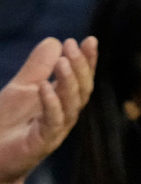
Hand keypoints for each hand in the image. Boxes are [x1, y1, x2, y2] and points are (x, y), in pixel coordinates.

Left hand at [0, 37, 96, 183]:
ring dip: (68, 82)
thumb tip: (55, 41)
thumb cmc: (8, 124)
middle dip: (80, 68)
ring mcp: (55, 130)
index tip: (90, 40)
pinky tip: (45, 87)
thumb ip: (38, 67)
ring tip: (63, 62)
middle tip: (72, 46)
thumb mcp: (22, 88)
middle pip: (81, 91)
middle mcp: (65, 116)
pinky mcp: (42, 143)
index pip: (81, 80)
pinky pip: (52, 122)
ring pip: (71, 105)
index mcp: (63, 102)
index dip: (88, 62)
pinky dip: (51, 104)